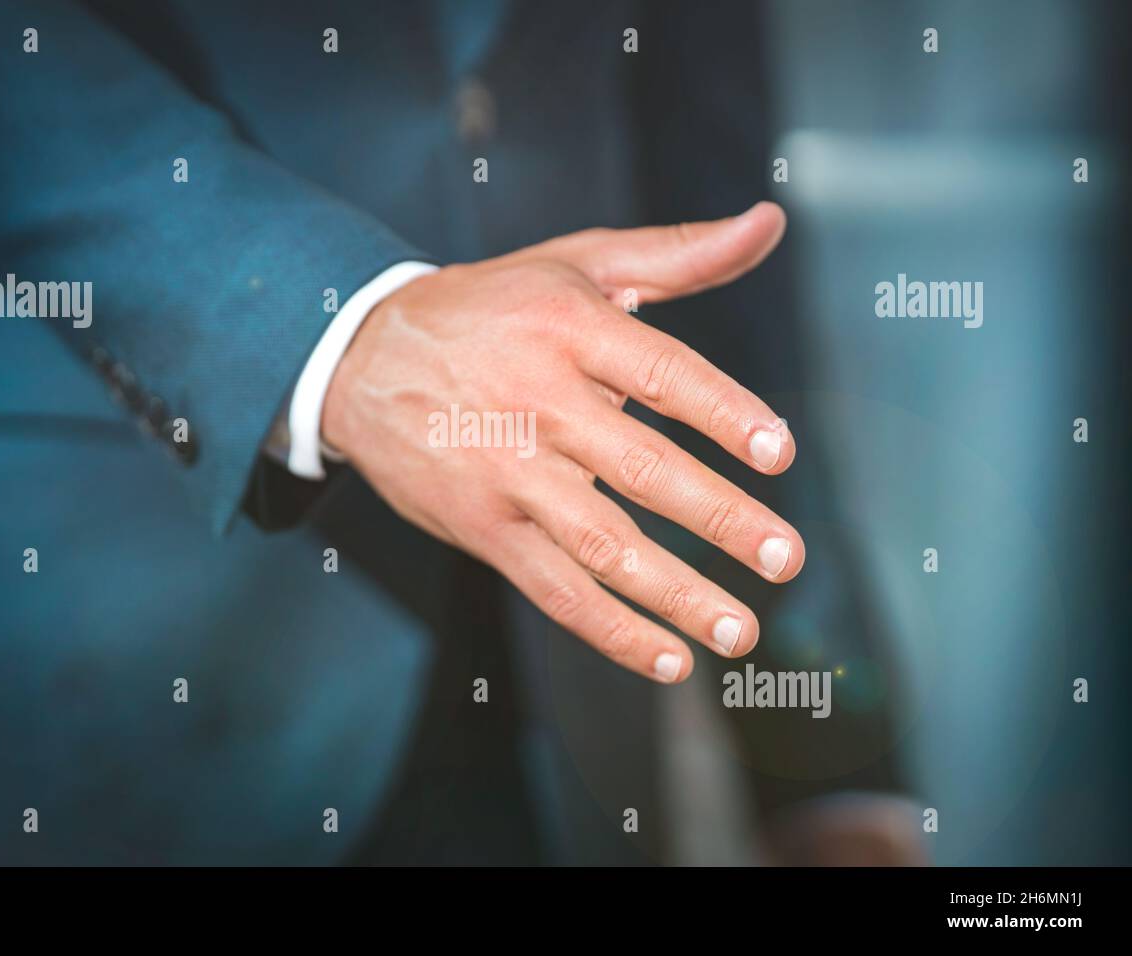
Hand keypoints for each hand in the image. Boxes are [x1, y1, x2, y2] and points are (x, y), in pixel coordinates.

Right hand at [321, 202, 802, 683]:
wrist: (362, 358)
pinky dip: (612, 629)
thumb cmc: (490, 307)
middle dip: (719, 519)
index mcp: (567, 327)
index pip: (659, 373)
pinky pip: (554, 588)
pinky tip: (669, 656)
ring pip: (601, 543)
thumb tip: (769, 221)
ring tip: (742, 630)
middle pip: (640, 468)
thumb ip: (678, 253)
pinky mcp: (482, 527)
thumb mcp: (575, 262)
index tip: (780, 454)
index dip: (724, 413)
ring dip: (676, 593)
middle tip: (785, 558)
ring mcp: (506, 472)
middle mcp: (537, 400)